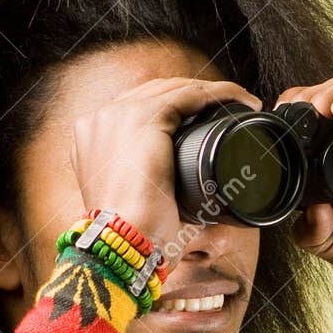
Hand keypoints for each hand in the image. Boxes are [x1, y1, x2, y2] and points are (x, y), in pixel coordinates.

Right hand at [69, 76, 261, 239]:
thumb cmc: (134, 235)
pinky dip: (220, 94)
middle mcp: (99, 120)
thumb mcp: (133, 203)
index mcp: (91, 139)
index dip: (172, 108)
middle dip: (193, 96)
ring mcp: (118, 114)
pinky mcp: (143, 117)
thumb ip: (147, 185)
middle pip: (155, 93)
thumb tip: (188, 192)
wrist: (123, 243)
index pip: (137, 108)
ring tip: (241, 103)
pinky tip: (240, 100)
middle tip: (227, 110)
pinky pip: (190, 93)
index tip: (202, 119)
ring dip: (212, 92)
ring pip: (174, 89)